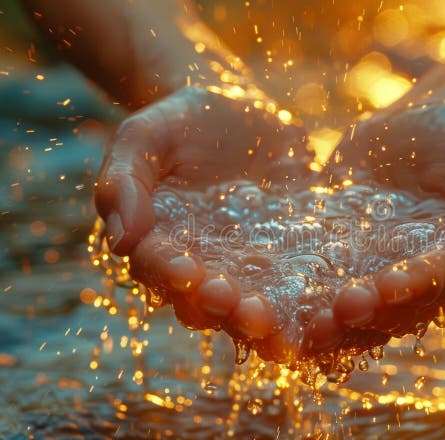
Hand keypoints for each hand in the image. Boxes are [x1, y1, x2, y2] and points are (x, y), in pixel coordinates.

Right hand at [94, 87, 312, 334]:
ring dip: (262, 322)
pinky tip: (323, 308)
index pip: (158, 270)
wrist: (239, 108)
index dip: (169, 275)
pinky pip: (299, 287)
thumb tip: (121, 243)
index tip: (186, 272)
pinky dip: (308, 304)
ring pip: (251, 307)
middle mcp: (203, 268)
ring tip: (276, 324)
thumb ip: (123, 182)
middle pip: (206, 305)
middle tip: (237, 306)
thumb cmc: (179, 123)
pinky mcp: (290, 258)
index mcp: (159, 246)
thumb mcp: (144, 138)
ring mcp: (249, 268)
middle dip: (221, 310)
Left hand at [304, 102, 444, 351]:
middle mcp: (408, 278)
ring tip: (298, 327)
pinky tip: (265, 302)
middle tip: (334, 313)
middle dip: (361, 317)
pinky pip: (311, 283)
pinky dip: (291, 299)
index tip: (387, 284)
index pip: (435, 282)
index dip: (412, 286)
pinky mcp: (332, 254)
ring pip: (347, 311)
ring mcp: (367, 270)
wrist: (417, 126)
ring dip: (324, 325)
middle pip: (386, 312)